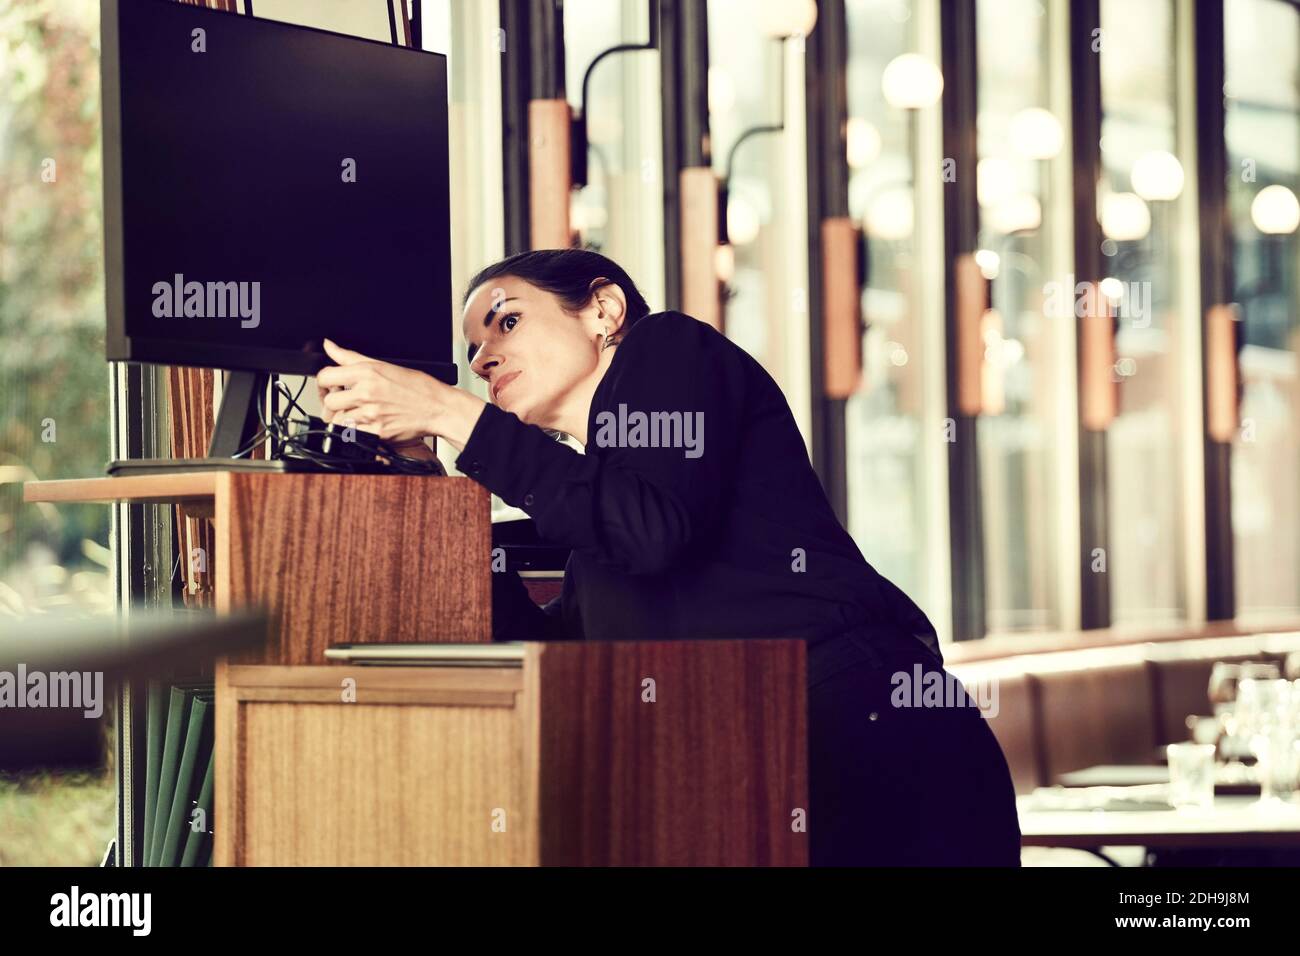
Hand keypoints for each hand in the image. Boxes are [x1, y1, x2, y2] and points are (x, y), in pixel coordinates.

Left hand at [316, 339, 486, 450]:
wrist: (438, 408)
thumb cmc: (417, 387)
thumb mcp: (383, 365)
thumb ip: (350, 357)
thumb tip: (329, 346)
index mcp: (366, 373)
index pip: (325, 377)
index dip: (323, 382)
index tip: (328, 386)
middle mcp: (366, 393)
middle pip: (329, 402)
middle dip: (333, 403)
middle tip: (342, 402)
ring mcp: (371, 415)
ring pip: (338, 421)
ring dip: (343, 419)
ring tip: (355, 414)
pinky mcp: (377, 433)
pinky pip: (353, 435)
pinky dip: (356, 432)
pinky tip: (366, 424)